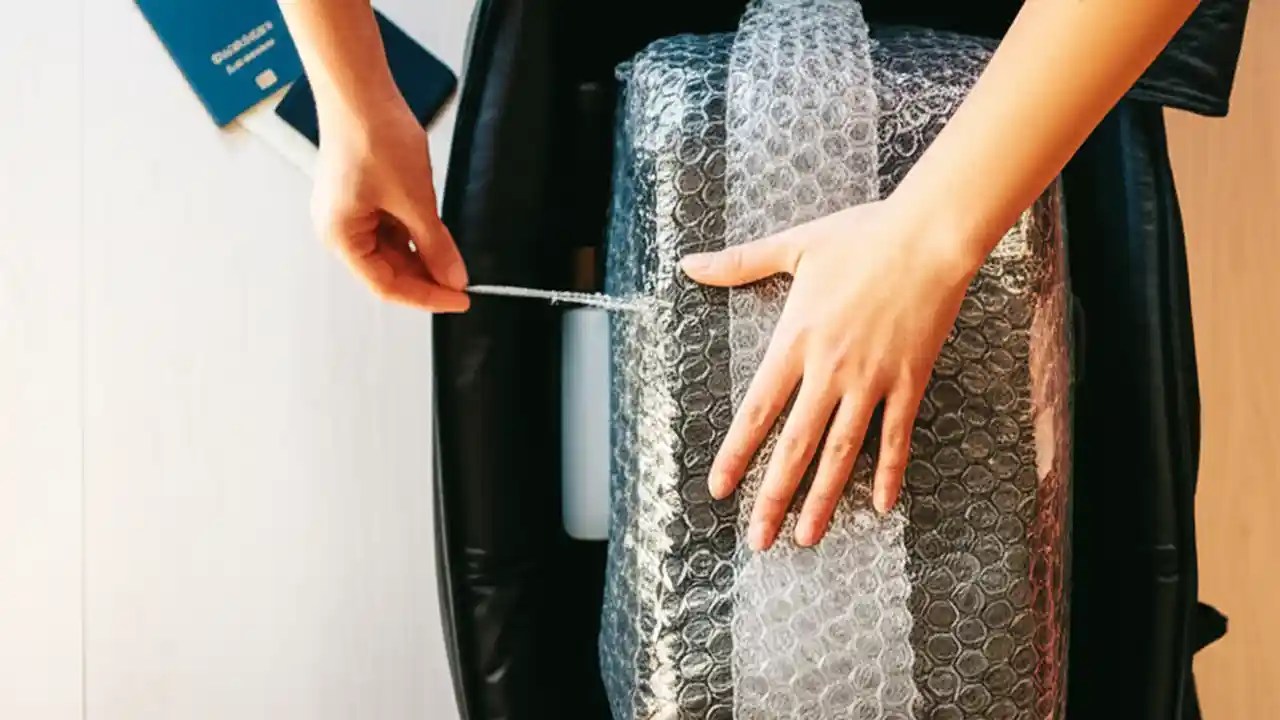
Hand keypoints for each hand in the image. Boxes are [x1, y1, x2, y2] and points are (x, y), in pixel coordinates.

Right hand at [310, 98, 469, 312]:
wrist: (361, 92)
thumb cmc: (375, 139)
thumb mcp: (415, 201)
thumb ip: (435, 246)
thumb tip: (454, 278)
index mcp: (341, 238)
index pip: (386, 286)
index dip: (425, 297)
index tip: (459, 299)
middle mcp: (338, 230)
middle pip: (387, 270)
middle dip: (425, 277)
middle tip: (462, 281)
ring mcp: (349, 213)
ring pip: (391, 250)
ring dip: (422, 256)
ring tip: (454, 258)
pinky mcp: (360, 197)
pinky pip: (390, 227)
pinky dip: (415, 235)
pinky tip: (438, 236)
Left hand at [681, 198, 979, 550]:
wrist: (929, 236)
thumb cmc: (861, 237)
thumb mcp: (794, 246)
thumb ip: (740, 263)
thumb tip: (691, 263)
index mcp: (796, 341)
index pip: (757, 411)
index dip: (737, 454)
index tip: (720, 490)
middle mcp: (829, 371)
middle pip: (795, 446)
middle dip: (774, 497)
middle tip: (758, 540)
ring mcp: (872, 380)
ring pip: (841, 452)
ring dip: (823, 499)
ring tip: (807, 538)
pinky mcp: (909, 381)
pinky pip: (897, 437)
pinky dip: (889, 472)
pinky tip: (882, 505)